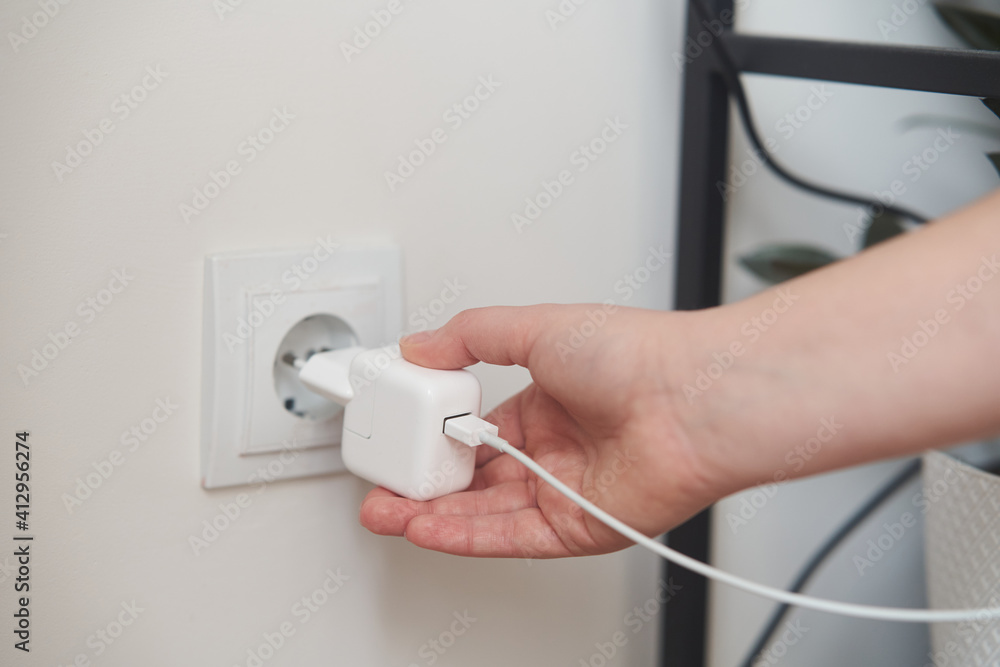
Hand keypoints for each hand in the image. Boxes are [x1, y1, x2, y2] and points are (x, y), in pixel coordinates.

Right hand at [359, 305, 723, 557]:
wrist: (692, 398)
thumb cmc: (637, 354)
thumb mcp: (536, 326)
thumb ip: (471, 335)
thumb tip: (420, 345)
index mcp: (546, 401)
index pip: (473, 424)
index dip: (433, 432)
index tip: (398, 431)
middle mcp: (553, 448)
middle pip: (471, 475)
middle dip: (422, 482)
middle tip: (382, 480)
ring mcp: (563, 489)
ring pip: (482, 511)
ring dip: (430, 514)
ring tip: (385, 510)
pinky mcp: (575, 529)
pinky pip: (507, 537)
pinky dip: (463, 535)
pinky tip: (425, 527)